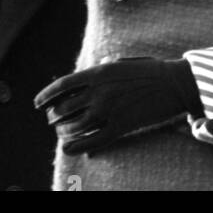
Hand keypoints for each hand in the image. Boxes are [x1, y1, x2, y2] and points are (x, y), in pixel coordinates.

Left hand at [34, 58, 202, 155]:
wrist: (175, 83)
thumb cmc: (151, 71)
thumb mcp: (123, 63)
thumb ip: (104, 68)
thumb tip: (94, 68)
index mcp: (99, 73)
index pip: (62, 85)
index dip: (45, 96)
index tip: (37, 104)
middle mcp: (99, 91)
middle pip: (63, 108)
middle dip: (54, 117)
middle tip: (55, 120)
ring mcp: (109, 110)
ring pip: (74, 127)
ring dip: (64, 132)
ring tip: (63, 133)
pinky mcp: (121, 127)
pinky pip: (92, 141)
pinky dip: (77, 147)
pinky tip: (69, 149)